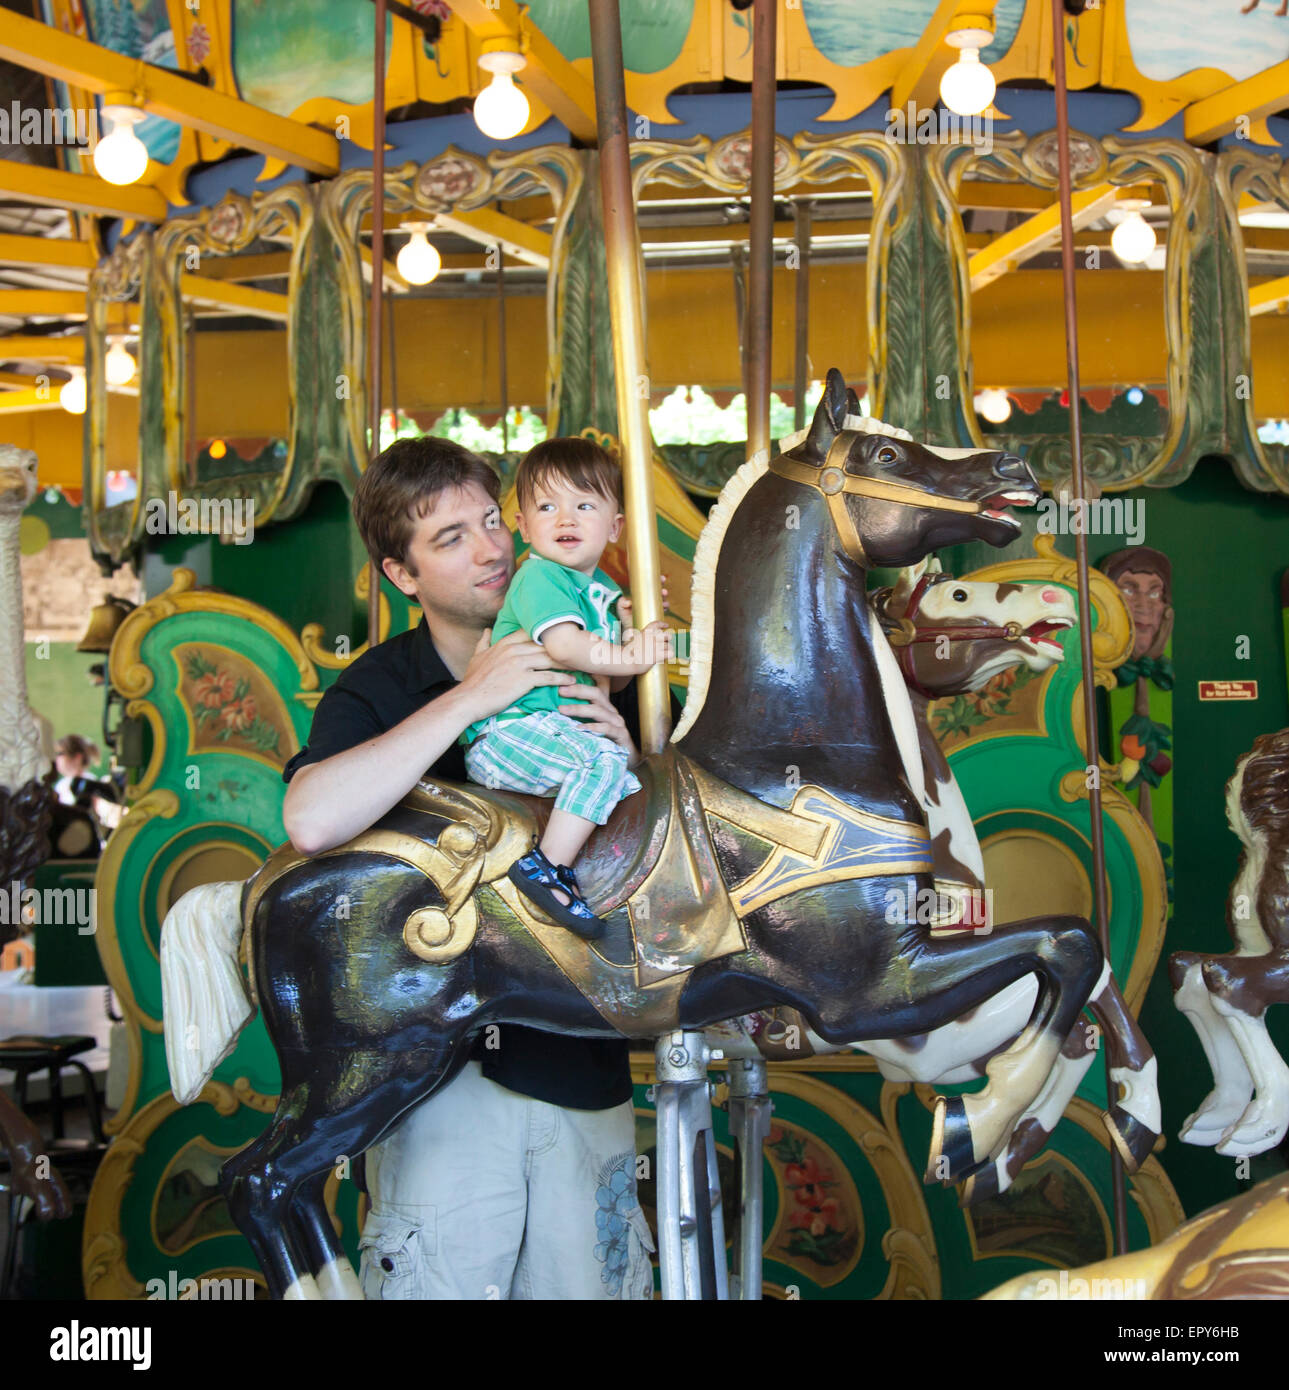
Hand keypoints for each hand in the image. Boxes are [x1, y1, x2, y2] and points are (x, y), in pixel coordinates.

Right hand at [458, 629, 574, 721]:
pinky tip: (572, 681)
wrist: (469, 699)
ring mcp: (519, 664)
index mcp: (505, 643)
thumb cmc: (473, 682)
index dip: (548, 636)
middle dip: (563, 648)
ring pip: (550, 659)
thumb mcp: (476, 657)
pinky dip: (562, 678)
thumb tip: (486, 630)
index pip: (532, 633)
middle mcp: (514, 650)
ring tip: (581, 665)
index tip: (562, 639)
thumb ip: (484, 642)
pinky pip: (549, 677)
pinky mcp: (524, 680)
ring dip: (567, 662)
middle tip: (578, 652)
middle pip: (545, 645)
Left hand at [558, 682, 639, 764]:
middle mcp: (612, 712)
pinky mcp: (621, 735)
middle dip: (577, 690)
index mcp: (604, 706)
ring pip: (598, 710)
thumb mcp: (589, 728)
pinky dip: (592, 728)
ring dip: (579, 709)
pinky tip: (579, 729)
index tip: (566, 675)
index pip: (598, 685)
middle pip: (596, 693)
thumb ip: (578, 717)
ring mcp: (618, 723)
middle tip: (560, 690)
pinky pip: (606, 729)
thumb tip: (555, 708)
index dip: (585, 678)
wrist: (626, 761)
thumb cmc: (604, 744)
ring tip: (562, 710)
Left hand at [617, 576, 669, 631]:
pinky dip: (665, 608)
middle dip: (663, 590)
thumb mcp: (621, 607)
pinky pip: (664, 610)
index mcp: (643, 593)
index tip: (662, 578)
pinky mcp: (657, 614)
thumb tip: (629, 602)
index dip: (658, 580)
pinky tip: (664, 607)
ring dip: (665, 600)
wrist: (629, 627)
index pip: (652, 584)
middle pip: (660, 592)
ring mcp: (654, 606)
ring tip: (664, 602)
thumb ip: (622, 603)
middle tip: (663, 592)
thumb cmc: (625, 615)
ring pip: (663, 600)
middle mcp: (651, 598)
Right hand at [620, 619, 672, 672]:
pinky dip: (669, 655)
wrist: (625, 660)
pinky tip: (666, 657)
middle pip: (668, 635)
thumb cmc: (628, 651)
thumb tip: (637, 633)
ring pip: (669, 646)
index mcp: (645, 632)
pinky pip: (670, 653)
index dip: (662, 624)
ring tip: (663, 653)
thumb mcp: (632, 639)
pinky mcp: (657, 655)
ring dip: (668, 650)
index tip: (666, 625)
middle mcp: (651, 638)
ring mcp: (654, 646)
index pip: (656, 624)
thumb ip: (637, 635)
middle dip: (668, 639)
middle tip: (665, 643)